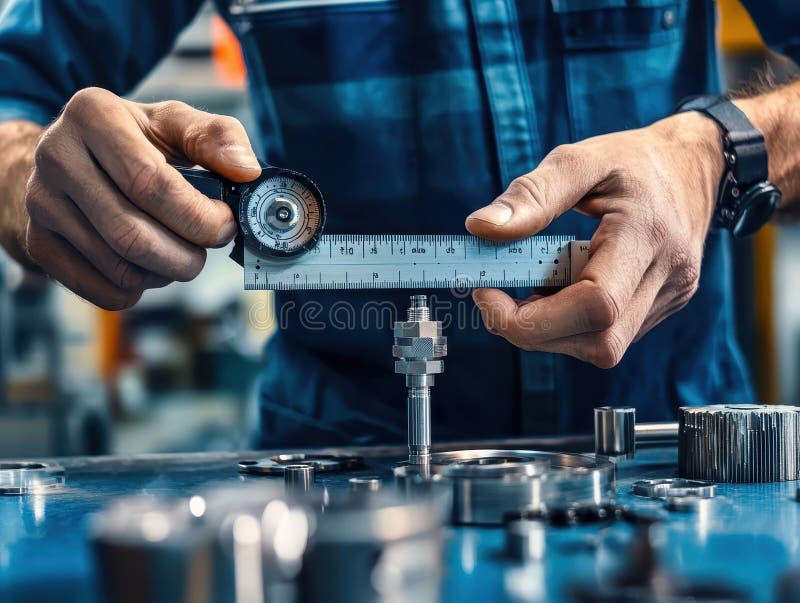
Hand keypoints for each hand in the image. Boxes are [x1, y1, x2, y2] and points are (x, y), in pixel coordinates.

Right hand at [24, 87, 260, 309]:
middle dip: (188, 255)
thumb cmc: (134, 141)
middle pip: (133, 236)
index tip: (226, 224)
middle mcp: (57, 157)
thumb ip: (217, 137)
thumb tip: (247, 170)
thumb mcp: (174, 124)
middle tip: (207, 247)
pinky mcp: (39, 243)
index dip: (198, 216)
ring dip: (167, 273)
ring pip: (120, 269)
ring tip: (179, 252)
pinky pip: (103, 291)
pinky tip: (148, 266)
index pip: (150, 184)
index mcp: (94, 115)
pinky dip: (140, 290)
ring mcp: (42, 204)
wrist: (67, 158)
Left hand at [465, 112, 722, 367]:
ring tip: (532, 287)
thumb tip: (480, 228)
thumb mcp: (580, 159)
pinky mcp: (662, 308)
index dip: (534, 317)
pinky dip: (571, 324)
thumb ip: (531, 194)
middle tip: (496, 297)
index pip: (597, 305)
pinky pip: (609, 336)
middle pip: (599, 341)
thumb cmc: (635, 160)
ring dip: (550, 330)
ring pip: (602, 348)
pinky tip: (561, 290)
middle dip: (533, 331)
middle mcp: (667, 278)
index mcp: (648, 235)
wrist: (696, 166)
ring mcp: (669, 299)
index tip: (487, 293)